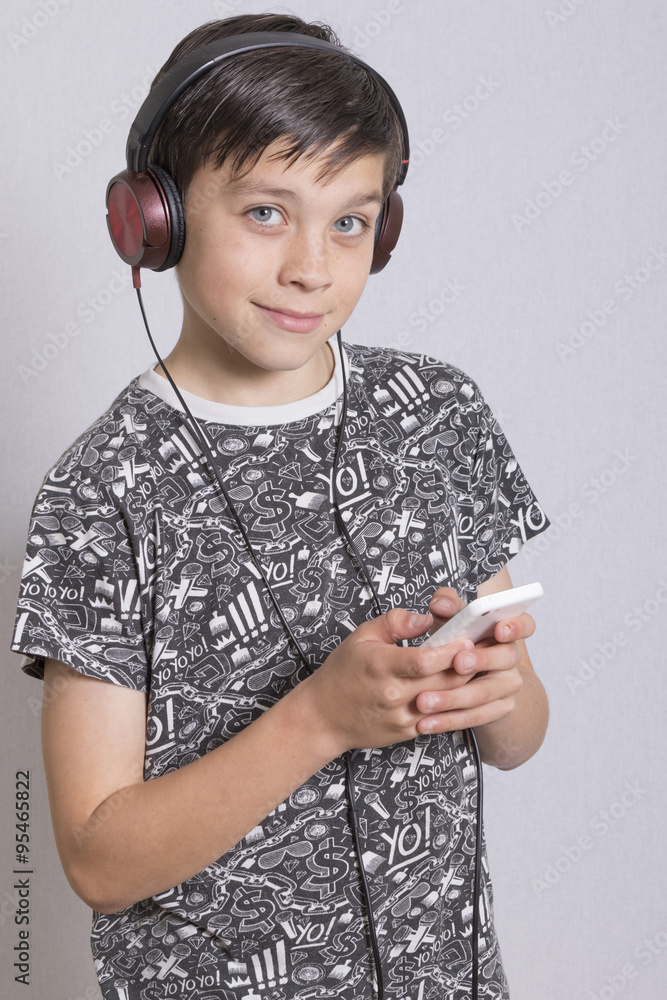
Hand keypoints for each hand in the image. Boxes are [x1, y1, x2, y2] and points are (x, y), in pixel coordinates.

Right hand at [293, 607, 473, 753]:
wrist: (324, 717)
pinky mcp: (408, 731)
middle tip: (483, 650)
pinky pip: (440, 717)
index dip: (451, 651)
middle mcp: (393, 694)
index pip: (426, 660)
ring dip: (466, 686)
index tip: (466, 639)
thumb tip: (425, 619)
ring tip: (479, 668)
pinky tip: (462, 689)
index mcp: (381, 666)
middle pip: (443, 681)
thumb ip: (395, 622)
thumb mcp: (361, 636)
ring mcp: (402, 717)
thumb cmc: (342, 673)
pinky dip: (454, 703)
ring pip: (447, 702)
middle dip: (468, 666)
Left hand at [415, 586, 536, 734]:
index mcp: (504, 631)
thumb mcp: (452, 622)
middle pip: (505, 658)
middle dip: (481, 660)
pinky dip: (448, 720)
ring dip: (452, 698)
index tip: (499, 629)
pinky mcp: (498, 710)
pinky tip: (426, 723)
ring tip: (423, 702)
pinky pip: (475, 717)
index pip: (524, 624)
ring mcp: (507, 686)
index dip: (516, 626)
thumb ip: (446, 606)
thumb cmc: (455, 642)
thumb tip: (440, 603)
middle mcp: (510, 657)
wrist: (466, 680)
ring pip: (484, 693)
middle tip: (457, 663)